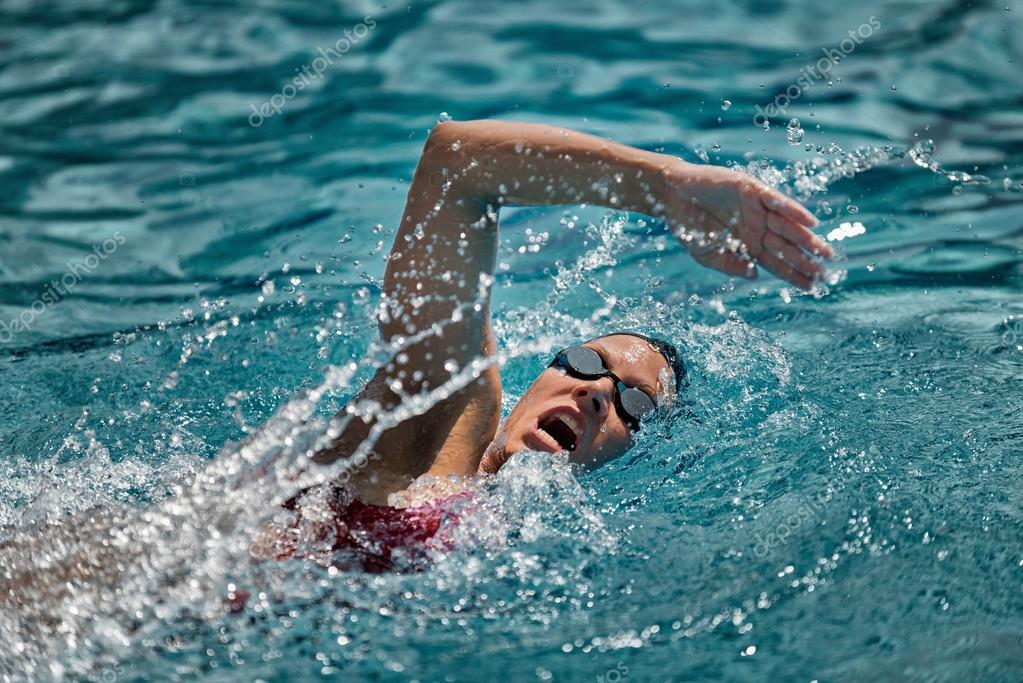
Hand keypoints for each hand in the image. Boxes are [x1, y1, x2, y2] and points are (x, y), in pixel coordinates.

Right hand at [658, 162, 833, 289]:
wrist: (671, 196)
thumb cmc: (687, 226)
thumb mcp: (706, 254)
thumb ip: (729, 265)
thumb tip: (754, 274)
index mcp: (747, 244)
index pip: (776, 262)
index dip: (794, 275)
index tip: (812, 287)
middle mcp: (756, 226)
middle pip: (787, 246)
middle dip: (806, 260)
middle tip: (826, 275)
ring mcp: (756, 208)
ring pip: (788, 225)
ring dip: (807, 238)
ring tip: (825, 253)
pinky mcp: (751, 189)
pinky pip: (777, 201)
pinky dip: (794, 210)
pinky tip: (811, 222)